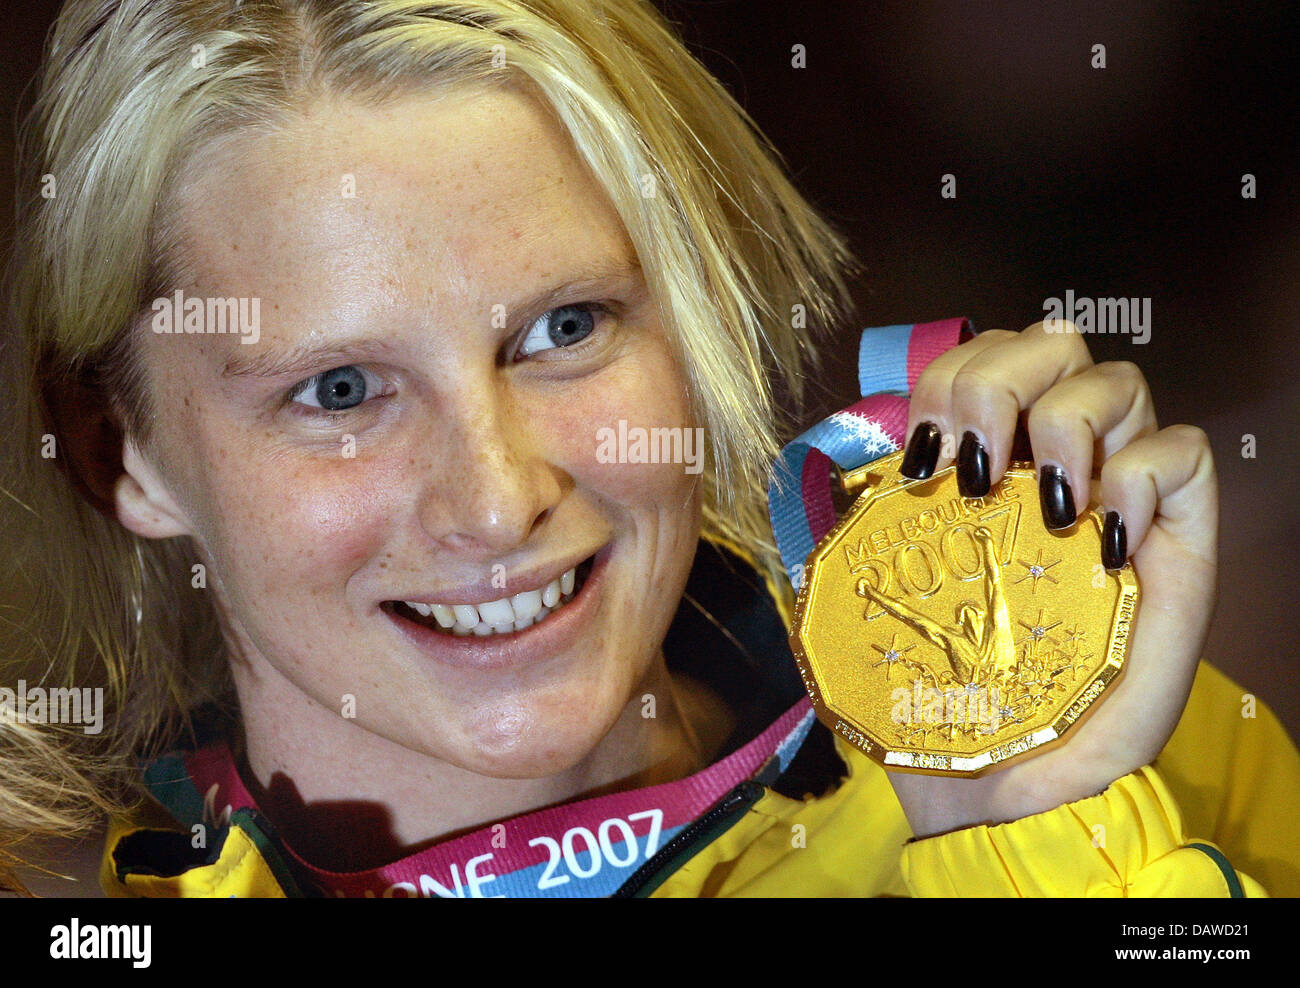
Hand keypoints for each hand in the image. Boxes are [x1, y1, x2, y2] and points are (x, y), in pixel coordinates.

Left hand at [886, 321, 1217, 837]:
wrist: (1009, 782)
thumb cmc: (943, 689)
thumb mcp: (874, 603)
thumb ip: (851, 535)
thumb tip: (805, 476)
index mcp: (985, 463)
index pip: (981, 357)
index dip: (945, 378)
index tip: (921, 457)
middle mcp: (1051, 463)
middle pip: (1050, 344)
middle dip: (999, 380)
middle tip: (972, 465)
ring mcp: (1118, 493)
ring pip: (1117, 380)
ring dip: (1065, 423)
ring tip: (1040, 505)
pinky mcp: (1180, 536)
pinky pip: (1183, 450)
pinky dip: (1140, 476)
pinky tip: (1102, 538)